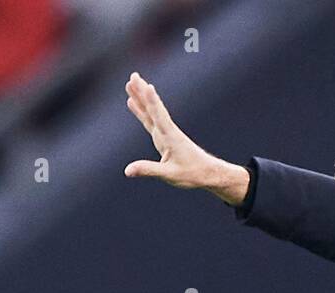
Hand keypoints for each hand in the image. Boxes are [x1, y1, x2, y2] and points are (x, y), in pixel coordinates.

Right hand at [123, 72, 249, 204]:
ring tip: (130, 82)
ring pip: (150, 111)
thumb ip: (148, 170)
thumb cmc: (192, 174)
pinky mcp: (163, 137)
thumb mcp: (169, 174)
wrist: (207, 173)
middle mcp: (167, 131)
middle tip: (133, 75)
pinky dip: (141, 110)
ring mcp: (164, 133)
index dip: (153, 102)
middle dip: (143, 92)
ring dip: (140, 97)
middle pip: (153, 108)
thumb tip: (127, 171)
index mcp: (170, 138)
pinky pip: (149, 120)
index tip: (147, 86)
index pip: (160, 116)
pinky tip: (132, 102)